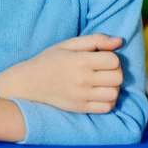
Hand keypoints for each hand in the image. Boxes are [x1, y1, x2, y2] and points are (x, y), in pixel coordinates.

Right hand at [0, 34, 123, 112]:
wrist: (28, 83)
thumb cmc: (49, 60)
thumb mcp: (68, 44)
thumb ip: (95, 40)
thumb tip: (120, 41)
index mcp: (80, 61)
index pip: (114, 60)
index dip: (110, 57)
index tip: (100, 58)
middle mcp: (82, 79)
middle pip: (118, 77)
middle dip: (114, 72)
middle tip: (102, 70)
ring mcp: (81, 95)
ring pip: (114, 93)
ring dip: (112, 87)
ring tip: (101, 83)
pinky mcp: (80, 108)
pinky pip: (107, 107)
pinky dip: (107, 101)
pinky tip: (98, 94)